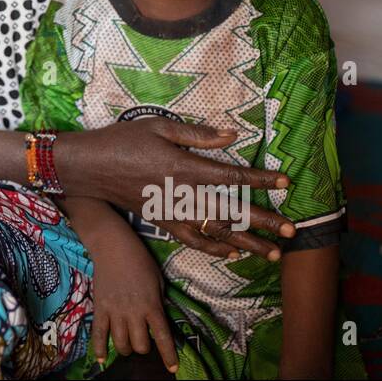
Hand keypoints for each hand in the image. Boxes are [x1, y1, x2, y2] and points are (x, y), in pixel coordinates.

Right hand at [55, 117, 295, 259]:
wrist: (90, 167)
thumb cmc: (124, 140)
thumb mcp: (159, 126)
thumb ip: (198, 133)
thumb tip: (232, 135)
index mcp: (184, 167)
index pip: (230, 176)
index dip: (259, 180)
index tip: (285, 182)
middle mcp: (182, 194)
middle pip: (230, 212)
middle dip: (263, 222)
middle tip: (291, 231)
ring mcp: (172, 212)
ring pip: (216, 232)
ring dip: (246, 244)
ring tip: (272, 253)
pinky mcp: (162, 221)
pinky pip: (192, 240)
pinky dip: (214, 248)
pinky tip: (232, 253)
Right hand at [89, 229, 177, 371]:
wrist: (113, 246)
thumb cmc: (140, 260)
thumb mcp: (158, 280)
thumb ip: (158, 302)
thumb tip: (157, 320)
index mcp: (152, 305)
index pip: (163, 337)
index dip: (168, 356)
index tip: (172, 368)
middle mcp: (134, 312)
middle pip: (141, 345)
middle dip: (144, 348)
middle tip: (144, 341)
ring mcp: (115, 311)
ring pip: (121, 343)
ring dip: (127, 348)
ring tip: (128, 343)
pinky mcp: (100, 308)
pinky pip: (98, 334)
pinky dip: (99, 348)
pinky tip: (101, 359)